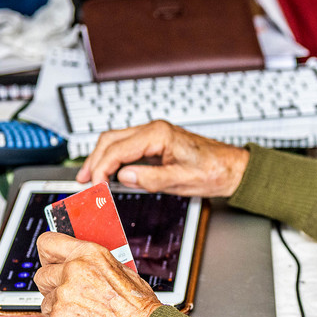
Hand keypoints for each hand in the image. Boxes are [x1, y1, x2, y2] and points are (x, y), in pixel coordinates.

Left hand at [34, 231, 162, 316]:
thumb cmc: (140, 310)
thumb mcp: (124, 273)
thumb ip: (95, 266)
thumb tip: (83, 264)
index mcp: (88, 257)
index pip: (49, 243)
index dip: (48, 254)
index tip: (48, 260)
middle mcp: (72, 274)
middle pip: (42, 275)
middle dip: (53, 285)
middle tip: (69, 293)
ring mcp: (61, 299)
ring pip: (46, 302)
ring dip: (59, 308)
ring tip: (84, 315)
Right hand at [77, 120, 249, 196]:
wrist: (233, 167)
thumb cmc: (215, 171)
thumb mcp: (183, 180)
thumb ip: (152, 179)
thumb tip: (124, 176)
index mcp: (160, 135)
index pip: (118, 149)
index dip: (102, 168)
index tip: (95, 186)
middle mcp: (154, 130)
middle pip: (110, 140)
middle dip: (94, 161)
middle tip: (84, 182)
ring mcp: (154, 135)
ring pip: (115, 141)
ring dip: (100, 158)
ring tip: (90, 178)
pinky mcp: (156, 143)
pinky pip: (127, 146)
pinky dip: (113, 158)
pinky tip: (108, 173)